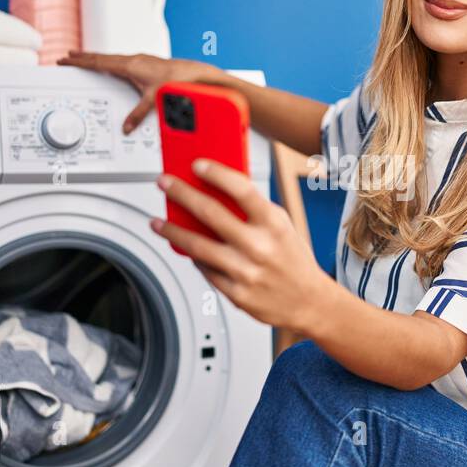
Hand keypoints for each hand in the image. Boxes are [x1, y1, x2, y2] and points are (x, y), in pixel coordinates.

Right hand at [57, 52, 216, 132]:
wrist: (193, 74)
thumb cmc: (176, 82)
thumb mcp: (153, 101)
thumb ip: (138, 115)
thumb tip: (127, 127)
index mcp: (130, 65)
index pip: (98, 62)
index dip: (80, 61)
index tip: (65, 59)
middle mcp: (133, 60)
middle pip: (101, 57)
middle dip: (83, 57)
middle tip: (67, 56)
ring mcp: (139, 60)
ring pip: (111, 58)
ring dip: (96, 58)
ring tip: (84, 59)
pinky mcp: (145, 63)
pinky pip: (120, 61)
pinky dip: (109, 62)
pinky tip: (110, 66)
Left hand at [151, 158, 332, 333]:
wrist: (309, 302)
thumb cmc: (294, 260)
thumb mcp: (282, 226)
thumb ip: (254, 210)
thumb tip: (217, 191)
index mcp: (273, 224)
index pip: (241, 189)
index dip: (215, 173)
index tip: (196, 165)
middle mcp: (259, 246)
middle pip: (210, 214)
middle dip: (181, 194)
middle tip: (165, 184)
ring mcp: (245, 271)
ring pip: (197, 246)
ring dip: (172, 231)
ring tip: (158, 222)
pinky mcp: (235, 293)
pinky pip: (205, 270)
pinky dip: (194, 257)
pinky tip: (187, 249)